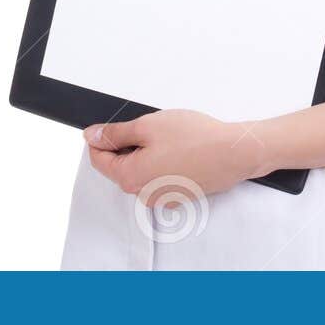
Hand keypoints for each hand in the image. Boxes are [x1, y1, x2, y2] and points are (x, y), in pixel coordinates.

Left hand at [84, 110, 264, 200]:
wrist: (233, 152)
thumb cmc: (195, 138)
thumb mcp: (146, 125)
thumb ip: (114, 133)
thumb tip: (92, 136)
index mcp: (130, 178)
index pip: (98, 159)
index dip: (101, 139)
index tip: (111, 126)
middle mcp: (143, 195)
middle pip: (120, 167)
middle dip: (128, 146)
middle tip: (149, 129)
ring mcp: (161, 198)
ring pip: (140, 172)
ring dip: (146, 155)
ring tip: (168, 139)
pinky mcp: (178, 196)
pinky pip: (158, 178)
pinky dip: (162, 164)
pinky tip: (179, 151)